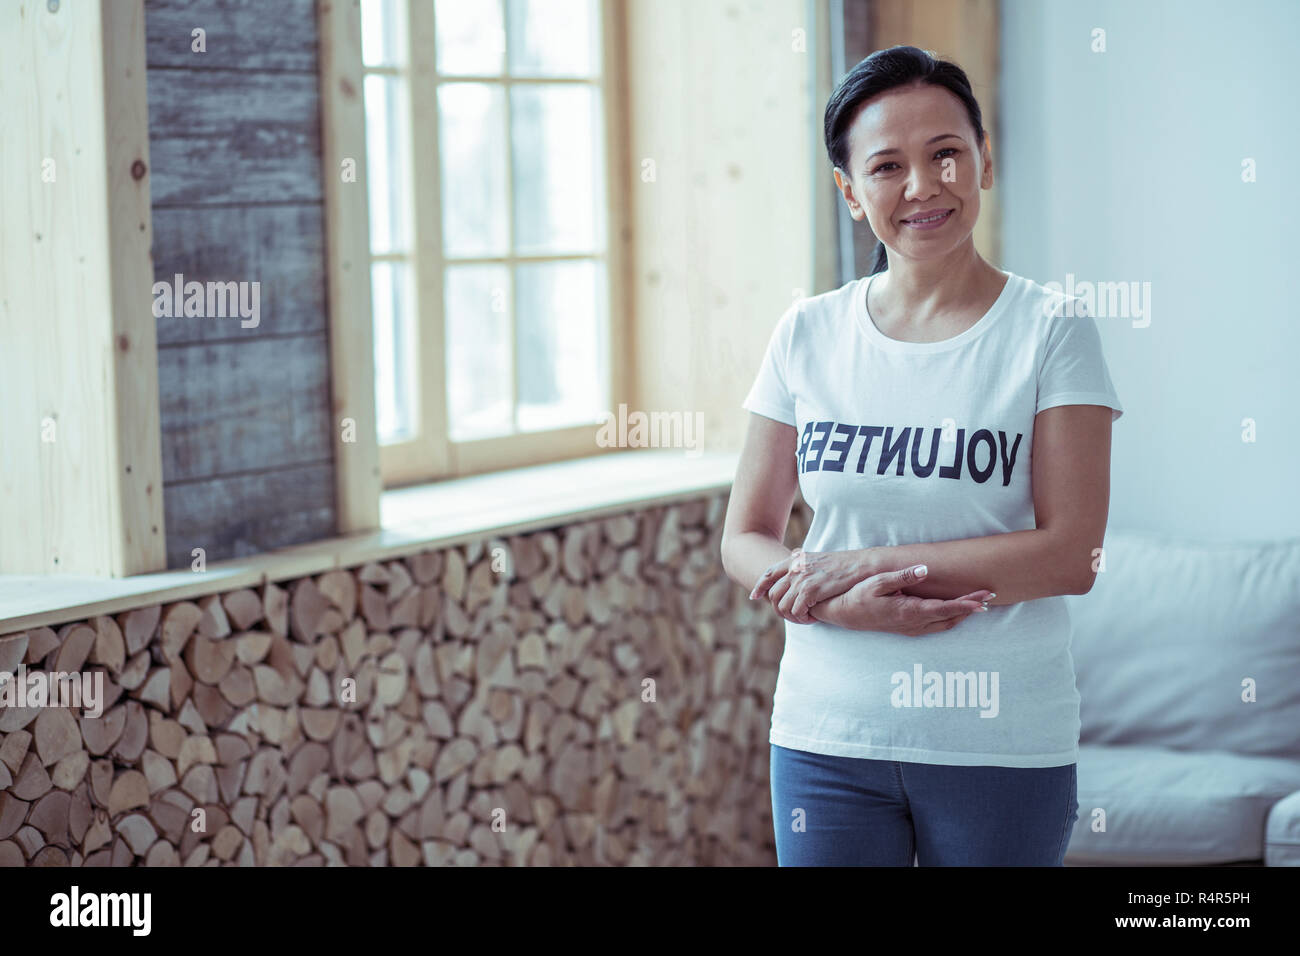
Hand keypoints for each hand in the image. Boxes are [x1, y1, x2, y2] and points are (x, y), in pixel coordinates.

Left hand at [749, 548, 874, 623]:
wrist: (862, 565)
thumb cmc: (844, 564)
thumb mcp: (819, 557)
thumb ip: (804, 561)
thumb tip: (795, 558)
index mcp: (795, 560)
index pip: (768, 573)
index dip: (760, 586)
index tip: (755, 596)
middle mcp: (795, 569)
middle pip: (773, 595)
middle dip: (779, 609)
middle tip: (792, 616)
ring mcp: (802, 579)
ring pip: (783, 606)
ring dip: (792, 617)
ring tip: (805, 619)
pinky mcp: (811, 590)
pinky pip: (796, 611)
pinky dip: (802, 618)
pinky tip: (812, 618)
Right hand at [809, 565, 991, 635]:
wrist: (844, 614)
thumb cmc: (859, 596)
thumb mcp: (878, 582)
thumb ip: (903, 577)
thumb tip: (925, 570)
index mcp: (909, 611)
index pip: (945, 609)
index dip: (966, 604)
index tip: (983, 599)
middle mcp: (914, 624)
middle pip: (951, 617)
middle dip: (971, 608)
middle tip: (990, 596)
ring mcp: (912, 628)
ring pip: (946, 624)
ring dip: (963, 614)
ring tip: (979, 603)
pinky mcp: (909, 629)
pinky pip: (937, 626)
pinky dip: (951, 618)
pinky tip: (957, 610)